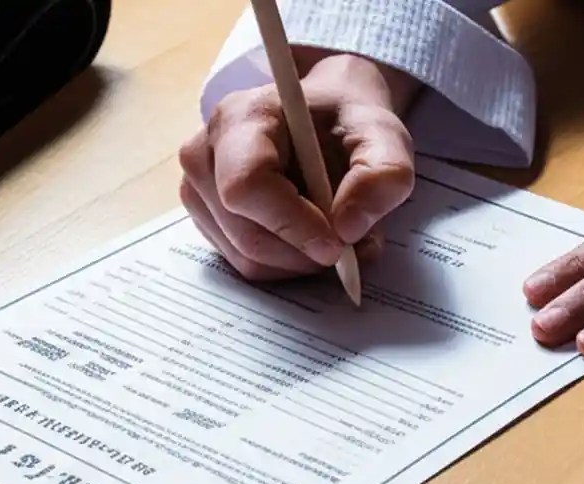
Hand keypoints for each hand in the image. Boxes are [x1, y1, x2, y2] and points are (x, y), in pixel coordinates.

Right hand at [179, 52, 419, 280]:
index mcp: (240, 119)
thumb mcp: (384, 135)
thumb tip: (349, 229)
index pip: (246, 187)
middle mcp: (205, 156)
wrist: (321, 119)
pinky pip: (245, 263)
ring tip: (340, 237)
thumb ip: (382, 175)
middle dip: (305, 253)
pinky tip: (313, 239)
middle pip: (247, 234)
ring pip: (246, 258)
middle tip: (354, 246)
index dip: (291, 224)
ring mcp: (199, 192)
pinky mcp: (207, 220)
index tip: (336, 244)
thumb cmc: (345, 121)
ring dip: (301, 262)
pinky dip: (287, 264)